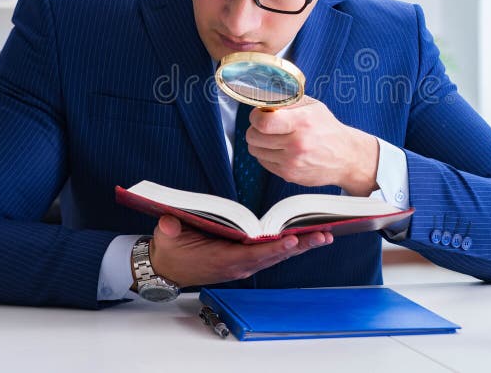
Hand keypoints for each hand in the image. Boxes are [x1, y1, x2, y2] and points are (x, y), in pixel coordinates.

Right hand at [147, 215, 333, 287]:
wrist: (167, 268)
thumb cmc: (170, 250)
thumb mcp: (166, 238)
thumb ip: (169, 230)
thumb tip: (170, 223)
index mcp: (222, 260)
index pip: (252, 255)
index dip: (273, 249)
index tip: (291, 241)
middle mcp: (238, 266)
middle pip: (273, 257)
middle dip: (298, 246)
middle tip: (322, 235)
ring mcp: (243, 266)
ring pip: (276, 257)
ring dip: (300, 247)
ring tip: (324, 236)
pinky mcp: (246, 261)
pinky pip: (272, 255)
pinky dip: (290, 248)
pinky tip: (306, 239)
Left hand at [245, 96, 379, 196]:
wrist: (346, 157)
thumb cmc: (328, 129)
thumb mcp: (312, 107)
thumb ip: (287, 101)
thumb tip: (264, 99)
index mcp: (302, 122)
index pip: (263, 122)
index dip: (255, 116)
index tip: (259, 114)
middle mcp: (296, 144)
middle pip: (254, 137)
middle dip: (255, 129)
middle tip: (264, 126)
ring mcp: (292, 162)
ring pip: (255, 151)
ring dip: (259, 143)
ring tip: (273, 138)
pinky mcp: (289, 175)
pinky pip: (263, 162)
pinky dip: (267, 155)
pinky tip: (280, 150)